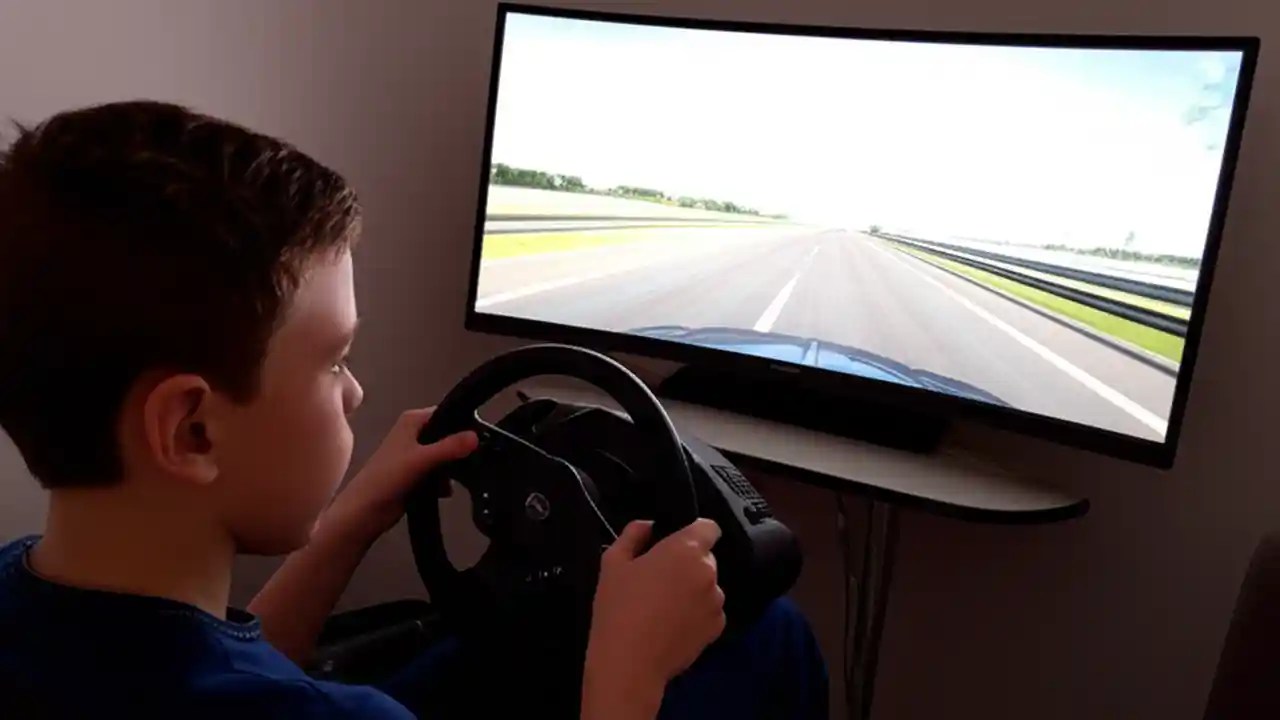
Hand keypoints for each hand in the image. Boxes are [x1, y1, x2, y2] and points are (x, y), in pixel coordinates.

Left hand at [325, 407, 477, 544]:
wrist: (365, 512)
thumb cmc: (387, 478)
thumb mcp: (421, 460)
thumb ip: (449, 447)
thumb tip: (477, 436)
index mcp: (412, 421)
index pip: (446, 412)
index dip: (464, 422)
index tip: (483, 435)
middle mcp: (414, 433)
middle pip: (448, 435)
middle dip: (461, 449)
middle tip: (479, 460)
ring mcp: (415, 455)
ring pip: (446, 456)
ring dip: (454, 468)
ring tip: (464, 478)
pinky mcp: (417, 474)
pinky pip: (440, 473)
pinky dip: (445, 481)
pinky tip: (447, 491)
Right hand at [582, 519, 725, 719]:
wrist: (630, 662)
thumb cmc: (618, 607)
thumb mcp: (613, 562)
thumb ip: (633, 534)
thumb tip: (648, 525)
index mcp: (686, 549)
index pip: (709, 527)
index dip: (694, 532)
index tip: (675, 545)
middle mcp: (709, 572)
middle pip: (705, 558)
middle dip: (687, 564)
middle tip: (659, 581)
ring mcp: (716, 601)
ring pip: (708, 586)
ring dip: (693, 590)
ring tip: (665, 609)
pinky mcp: (717, 628)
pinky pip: (709, 611)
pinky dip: (697, 614)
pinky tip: (673, 626)